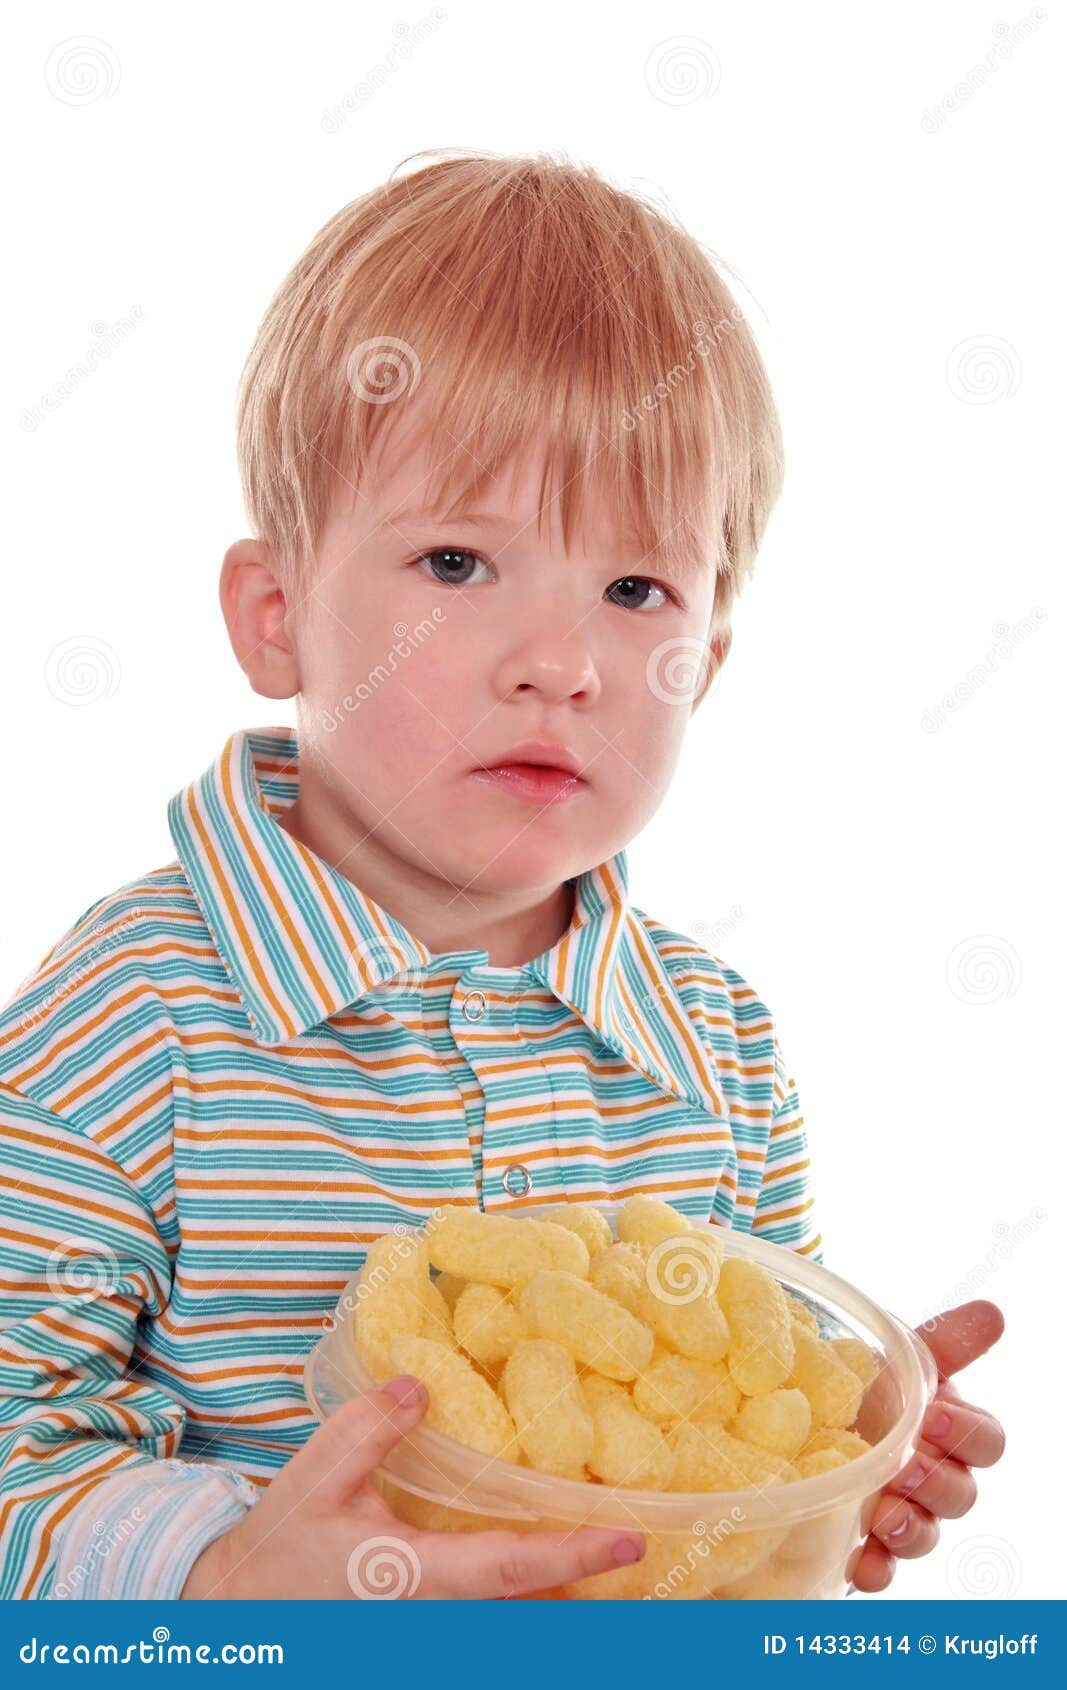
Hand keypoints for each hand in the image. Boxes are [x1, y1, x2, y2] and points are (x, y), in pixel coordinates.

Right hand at [181, 1373, 645, 1598]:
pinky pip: (494, 1612)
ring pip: (519, 1616)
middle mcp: (439, 1614)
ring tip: (612, 1549)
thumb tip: (419, 1381)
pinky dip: (531, 1590)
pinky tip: (552, 1565)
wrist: (235, 1615)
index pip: (512, 1566)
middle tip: (643, 1541)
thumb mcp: (313, 1481)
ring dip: (564, 1591)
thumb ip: (366, 1430)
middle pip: (536, 1606)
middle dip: (591, 1585)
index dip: (575, 1553)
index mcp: (417, 1577)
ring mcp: (434, 1628)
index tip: (631, 1536)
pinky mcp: (426, 1625)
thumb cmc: (276, 1554)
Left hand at [849, 1298, 1005, 1592]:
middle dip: (938, 1485)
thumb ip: (946, 1342)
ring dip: (911, 1529)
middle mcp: (936, 1477)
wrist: (807, 1411)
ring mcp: (904, 1512)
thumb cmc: (869, 1382)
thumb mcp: (900, 1356)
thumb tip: (993, 1312)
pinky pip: (883, 1567)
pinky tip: (861, 1563)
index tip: (934, 1418)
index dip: (968, 1434)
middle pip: (961, 1496)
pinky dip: (876, 1568)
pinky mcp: (867, 1542)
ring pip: (926, 1534)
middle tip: (906, 1469)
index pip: (987, 1442)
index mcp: (951, 1431)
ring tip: (884, 1516)